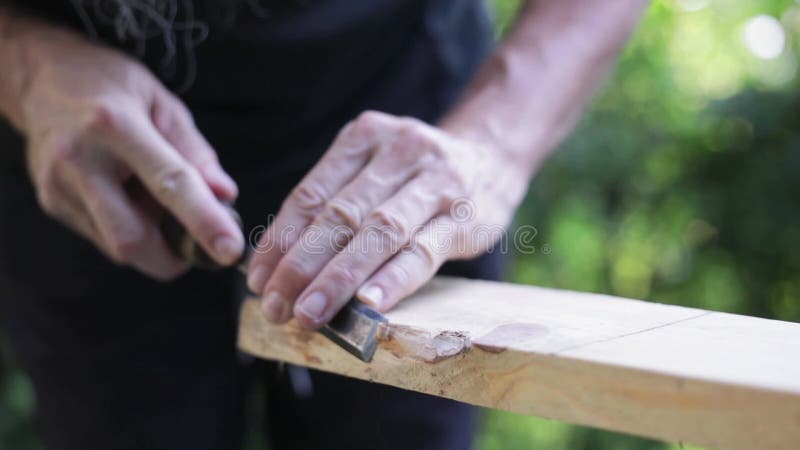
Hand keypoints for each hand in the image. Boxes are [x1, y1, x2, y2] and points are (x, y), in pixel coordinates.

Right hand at [14, 23, 242, 278]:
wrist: (44, 78)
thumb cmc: (115, 88)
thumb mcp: (164, 105)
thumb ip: (196, 152)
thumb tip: (225, 196)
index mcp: (116, 126)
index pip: (169, 185)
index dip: (203, 222)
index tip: (230, 249)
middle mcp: (81, 159)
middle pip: (132, 238)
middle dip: (171, 257)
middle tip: (195, 244)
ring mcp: (59, 185)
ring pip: (115, 245)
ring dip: (150, 241)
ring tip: (152, 201)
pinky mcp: (51, 202)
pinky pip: (101, 236)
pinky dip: (128, 230)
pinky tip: (128, 198)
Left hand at [247, 111, 527, 327]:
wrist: (492, 156)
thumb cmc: (418, 174)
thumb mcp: (375, 167)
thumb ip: (338, 202)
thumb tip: (283, 264)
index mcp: (365, 136)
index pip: (311, 193)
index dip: (280, 240)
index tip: (259, 280)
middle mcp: (399, 151)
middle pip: (340, 215)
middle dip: (301, 265)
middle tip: (275, 307)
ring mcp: (436, 182)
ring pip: (378, 233)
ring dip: (338, 278)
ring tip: (309, 313)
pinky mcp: (463, 217)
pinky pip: (423, 251)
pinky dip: (393, 279)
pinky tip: (369, 305)